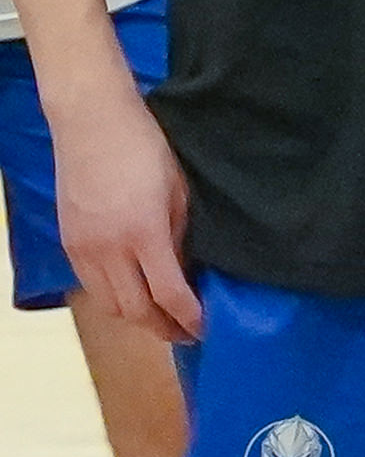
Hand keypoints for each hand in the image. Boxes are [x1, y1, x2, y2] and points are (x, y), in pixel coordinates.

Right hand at [48, 79, 198, 342]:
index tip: (205, 328)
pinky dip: (112, 299)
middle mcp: (109, 250)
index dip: (188, 317)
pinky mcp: (68, 244)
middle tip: (185, 333)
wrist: (93, 124)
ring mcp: (84, 249)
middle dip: (162, 328)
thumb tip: (186, 268)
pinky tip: (131, 295)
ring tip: (160, 320)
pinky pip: (90, 287)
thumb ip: (180, 235)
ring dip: (136, 319)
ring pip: (109, 305)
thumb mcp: (178, 190)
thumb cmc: (147, 148)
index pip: (169, 294)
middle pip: (134, 311)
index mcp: (144, 234)